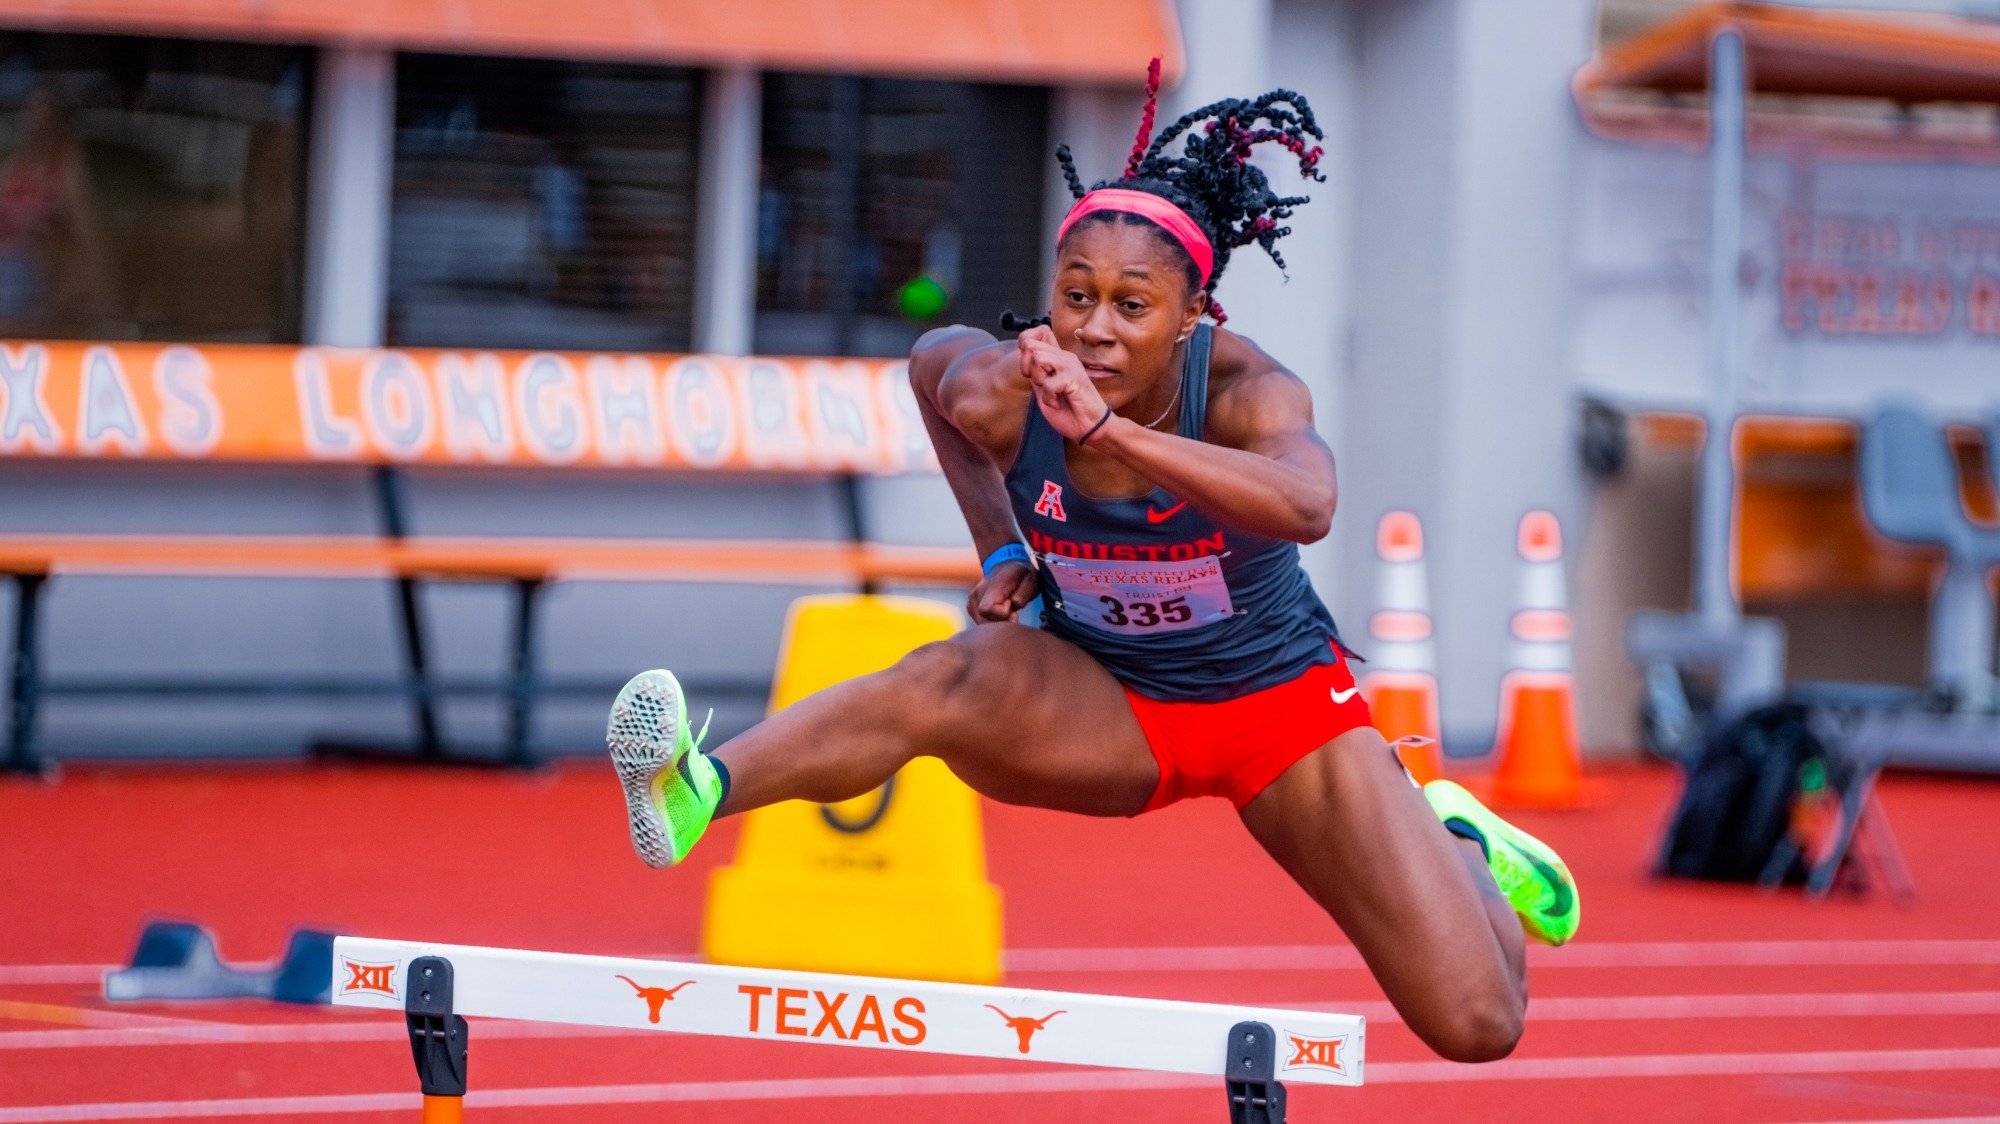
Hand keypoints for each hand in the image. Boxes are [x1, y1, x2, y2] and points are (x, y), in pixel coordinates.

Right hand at [967, 560, 1038, 623]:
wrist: (1007, 565)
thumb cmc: (1021, 575)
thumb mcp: (1031, 582)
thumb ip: (1022, 597)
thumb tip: (1012, 605)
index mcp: (992, 585)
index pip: (987, 609)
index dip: (1002, 613)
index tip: (1011, 605)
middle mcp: (977, 592)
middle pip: (985, 621)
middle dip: (1002, 622)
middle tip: (1013, 612)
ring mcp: (972, 600)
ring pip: (983, 624)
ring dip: (997, 622)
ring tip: (1007, 610)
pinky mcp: (970, 606)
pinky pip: (981, 622)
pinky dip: (992, 621)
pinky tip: (1000, 613)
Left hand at [1016, 325, 1110, 443]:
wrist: (1089, 427)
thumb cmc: (1068, 410)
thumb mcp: (1044, 388)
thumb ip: (1035, 371)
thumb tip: (1020, 352)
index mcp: (1058, 356)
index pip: (1038, 332)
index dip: (1024, 348)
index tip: (1029, 370)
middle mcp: (1065, 357)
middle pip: (1031, 345)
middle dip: (1027, 369)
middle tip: (1040, 385)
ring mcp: (1070, 366)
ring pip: (1038, 358)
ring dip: (1039, 381)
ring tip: (1050, 393)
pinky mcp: (1075, 378)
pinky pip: (1048, 383)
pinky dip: (1049, 398)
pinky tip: (1058, 403)